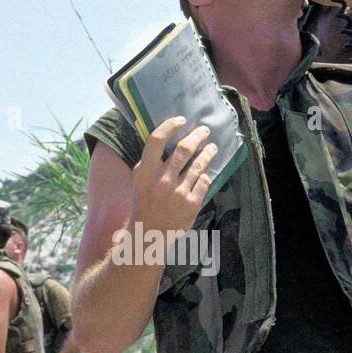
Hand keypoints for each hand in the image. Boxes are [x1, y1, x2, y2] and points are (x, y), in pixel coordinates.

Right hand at [129, 117, 217, 235]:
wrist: (149, 232)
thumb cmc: (144, 202)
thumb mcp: (139, 180)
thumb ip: (149, 162)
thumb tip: (166, 139)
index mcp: (145, 172)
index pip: (157, 140)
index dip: (170, 125)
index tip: (181, 119)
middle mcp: (162, 180)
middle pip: (184, 149)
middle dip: (197, 136)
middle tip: (204, 131)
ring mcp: (178, 192)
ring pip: (198, 164)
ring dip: (207, 152)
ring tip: (212, 147)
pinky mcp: (191, 203)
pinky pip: (203, 181)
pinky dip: (205, 174)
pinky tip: (206, 171)